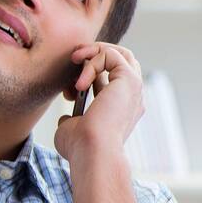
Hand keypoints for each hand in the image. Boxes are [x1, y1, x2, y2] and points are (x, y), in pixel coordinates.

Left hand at [54, 41, 144, 165]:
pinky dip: (92, 61)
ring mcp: (133, 87)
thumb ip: (73, 121)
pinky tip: (80, 82)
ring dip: (93, 51)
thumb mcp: (73, 131)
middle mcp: (132, 97)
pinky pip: (111, 55)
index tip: (70, 92)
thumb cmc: (81, 148)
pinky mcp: (129, 79)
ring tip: (75, 59)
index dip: (89, 78)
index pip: (112, 80)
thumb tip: (68, 119)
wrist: (92, 151)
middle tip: (75, 59)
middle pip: (122, 60)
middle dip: (95, 55)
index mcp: (123, 109)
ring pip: (119, 52)